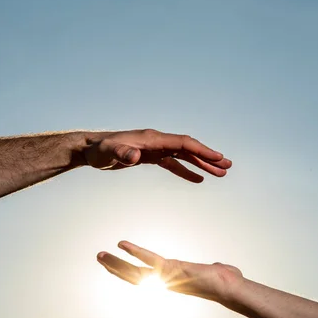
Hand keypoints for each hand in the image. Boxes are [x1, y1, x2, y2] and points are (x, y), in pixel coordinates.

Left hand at [83, 129, 231, 182]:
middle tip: (228, 166)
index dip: (201, 150)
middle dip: (208, 157)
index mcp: (152, 138)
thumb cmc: (99, 151)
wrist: (90, 150)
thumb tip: (135, 155)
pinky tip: (197, 179)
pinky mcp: (149, 157)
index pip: (183, 143)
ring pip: (184, 156)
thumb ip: (122, 153)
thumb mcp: (108, 153)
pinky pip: (173, 163)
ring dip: (201, 164)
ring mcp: (154, 149)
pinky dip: (186, 171)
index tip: (218, 158)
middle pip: (188, 148)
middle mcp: (156, 141)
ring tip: (220, 173)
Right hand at [97, 241, 243, 302]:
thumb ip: (211, 269)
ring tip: (100, 255)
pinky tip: (121, 244)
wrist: (230, 288)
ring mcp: (166, 277)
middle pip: (134, 276)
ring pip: (135, 271)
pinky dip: (135, 251)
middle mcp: (165, 282)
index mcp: (172, 281)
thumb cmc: (227, 283)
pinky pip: (149, 259)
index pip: (145, 277)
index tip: (118, 266)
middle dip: (115, 268)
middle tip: (99, 259)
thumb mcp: (215, 273)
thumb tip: (219, 267)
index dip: (130, 272)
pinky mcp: (171, 270)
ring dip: (116, 264)